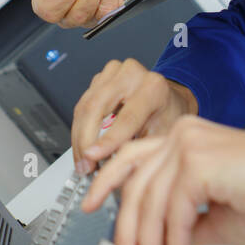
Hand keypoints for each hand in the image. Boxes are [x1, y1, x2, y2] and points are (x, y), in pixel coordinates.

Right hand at [71, 58, 197, 173]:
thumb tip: (116, 171)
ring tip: (82, 162)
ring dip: (79, 138)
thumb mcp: (162, 137)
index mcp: (153, 87)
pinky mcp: (100, 78)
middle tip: (85, 166)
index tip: (93, 158)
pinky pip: (81, 105)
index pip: (126, 117)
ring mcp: (113, 73)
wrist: (166, 100)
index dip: (108, 141)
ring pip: (84, 106)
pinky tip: (82, 147)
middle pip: (97, 107)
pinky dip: (78, 129)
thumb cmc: (166, 118)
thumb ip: (141, 151)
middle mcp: (132, 73)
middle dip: (86, 141)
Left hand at [80, 116, 244, 244]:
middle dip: (125, 234)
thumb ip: (181, 225)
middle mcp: (184, 135)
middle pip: (135, 186)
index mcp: (187, 138)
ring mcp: (189, 144)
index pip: (132, 156)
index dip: (107, 182)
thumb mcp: (216, 218)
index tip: (89, 205)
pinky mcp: (198, 162)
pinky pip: (172, 213)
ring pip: (149, 204)